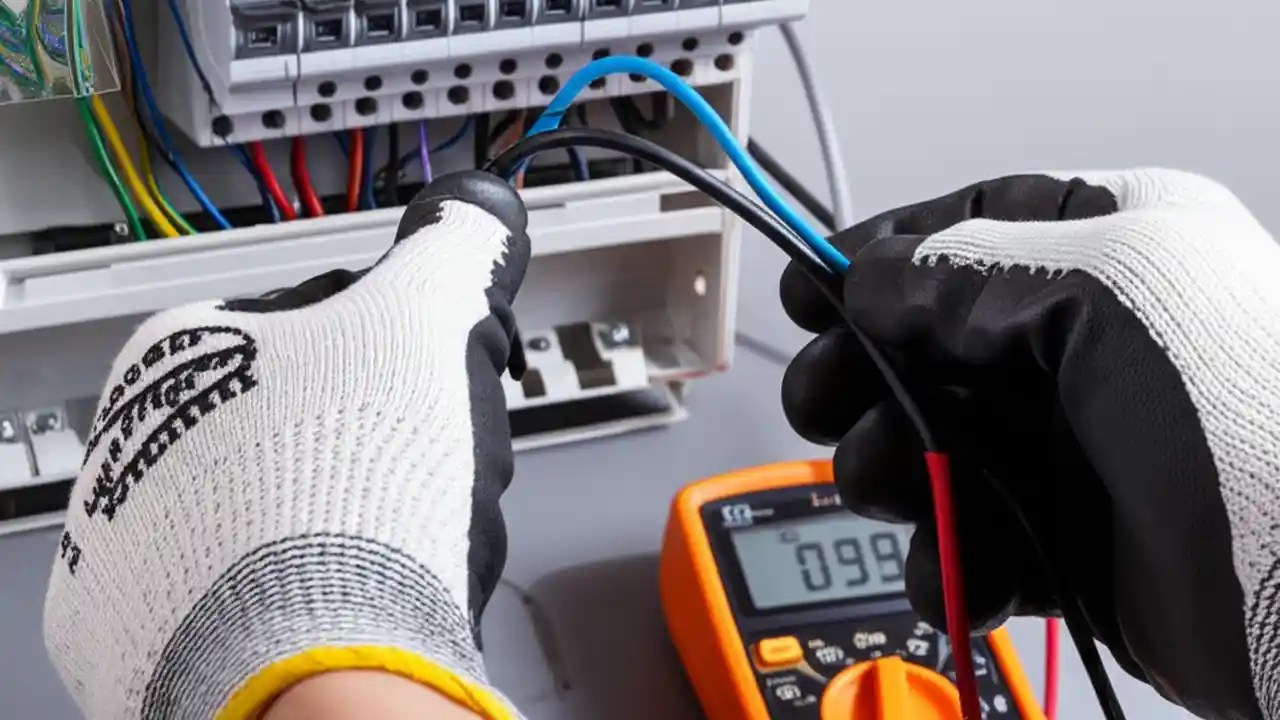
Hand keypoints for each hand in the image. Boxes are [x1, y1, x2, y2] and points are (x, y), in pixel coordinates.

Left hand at [44, 172, 529, 719]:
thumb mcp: (424, 319)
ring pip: (302, 504)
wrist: (313, 652)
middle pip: (321, 419)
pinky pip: (269, 584)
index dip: (416, 349)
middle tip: (430, 468)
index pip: (334, 324)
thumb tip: (479, 207)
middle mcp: (141, 443)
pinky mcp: (156, 633)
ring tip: (399, 539)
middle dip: (396, 437)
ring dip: (370, 513)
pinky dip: (319, 583)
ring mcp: (142, 547)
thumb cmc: (346, 483)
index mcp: (187, 349)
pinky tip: (356, 588)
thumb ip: (456, 247)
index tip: (447, 380)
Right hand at [780, 169, 1279, 719]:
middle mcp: (1087, 342)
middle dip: (862, 374)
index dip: (877, 260)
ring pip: (930, 444)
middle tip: (825, 396)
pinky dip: (944, 558)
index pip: (966, 230)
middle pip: (925, 344)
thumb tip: (868, 276)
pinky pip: (965, 536)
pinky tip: (958, 565)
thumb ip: (966, 268)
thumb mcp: (1111, 282)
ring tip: (894, 484)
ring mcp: (1071, 443)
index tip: (810, 290)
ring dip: (892, 469)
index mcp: (1113, 249)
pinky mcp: (1064, 538)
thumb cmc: (1253, 412)